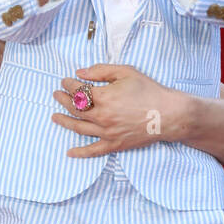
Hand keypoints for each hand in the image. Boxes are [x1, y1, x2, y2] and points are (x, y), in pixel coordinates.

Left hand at [51, 62, 193, 156]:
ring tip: (55, 117)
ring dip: (64, 121)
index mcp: (103, 97)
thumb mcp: (125, 72)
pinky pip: (93, 151)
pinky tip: (70, 152)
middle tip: (56, 95)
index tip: (65, 81)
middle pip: (74, 109)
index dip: (69, 84)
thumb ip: (100, 71)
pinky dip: (80, 153)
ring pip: (78, 128)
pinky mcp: (114, 144)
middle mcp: (101, 116)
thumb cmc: (148, 90)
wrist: (168, 114)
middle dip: (63, 100)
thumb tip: (79, 73)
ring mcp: (107, 132)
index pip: (78, 90)